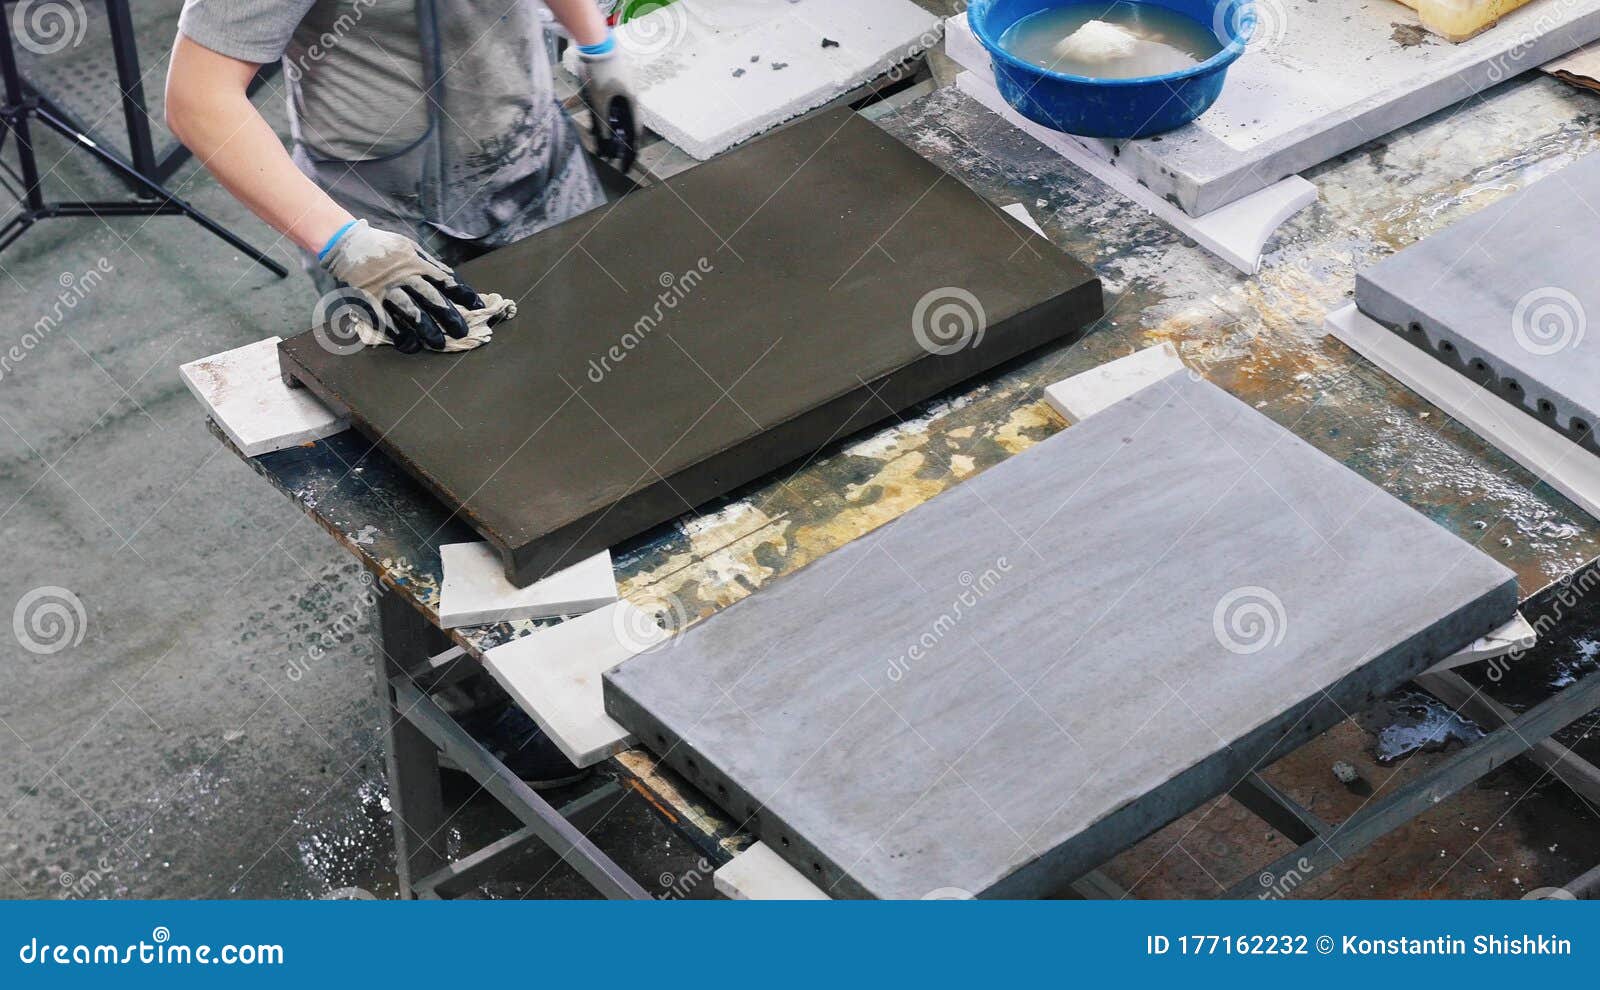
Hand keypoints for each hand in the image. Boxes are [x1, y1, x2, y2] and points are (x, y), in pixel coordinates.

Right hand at [318, 220, 487, 352]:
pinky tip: (407, 343)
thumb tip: (451, 278)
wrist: (348, 244)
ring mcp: (386, 289)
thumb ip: (430, 264)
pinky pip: (384, 318)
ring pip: (410, 311)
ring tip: (438, 344)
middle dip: (448, 315)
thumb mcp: (410, 248)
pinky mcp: (369, 299)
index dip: (463, 293)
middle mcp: (404, 277)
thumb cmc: (383, 247)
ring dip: (425, 328)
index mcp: (416, 263)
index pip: (445, 280)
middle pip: (431, 298)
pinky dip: (396, 332)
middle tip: (462, 331)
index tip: (478, 305)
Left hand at [577, 34, 638, 170]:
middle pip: (627, 128)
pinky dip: (605, 118)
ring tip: (600, 144)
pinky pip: (611, 107)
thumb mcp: (598, 101)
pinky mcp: (614, 86)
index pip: (635, 134)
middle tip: (612, 159)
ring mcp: (623, 92)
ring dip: (610, 132)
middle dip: (619, 145)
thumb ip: (601, 123)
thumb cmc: (599, 72)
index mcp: (632, 103)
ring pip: (618, 118)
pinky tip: (596, 125)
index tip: (627, 167)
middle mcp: (630, 99)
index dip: (631, 152)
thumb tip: (604, 143)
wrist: (595, 44)